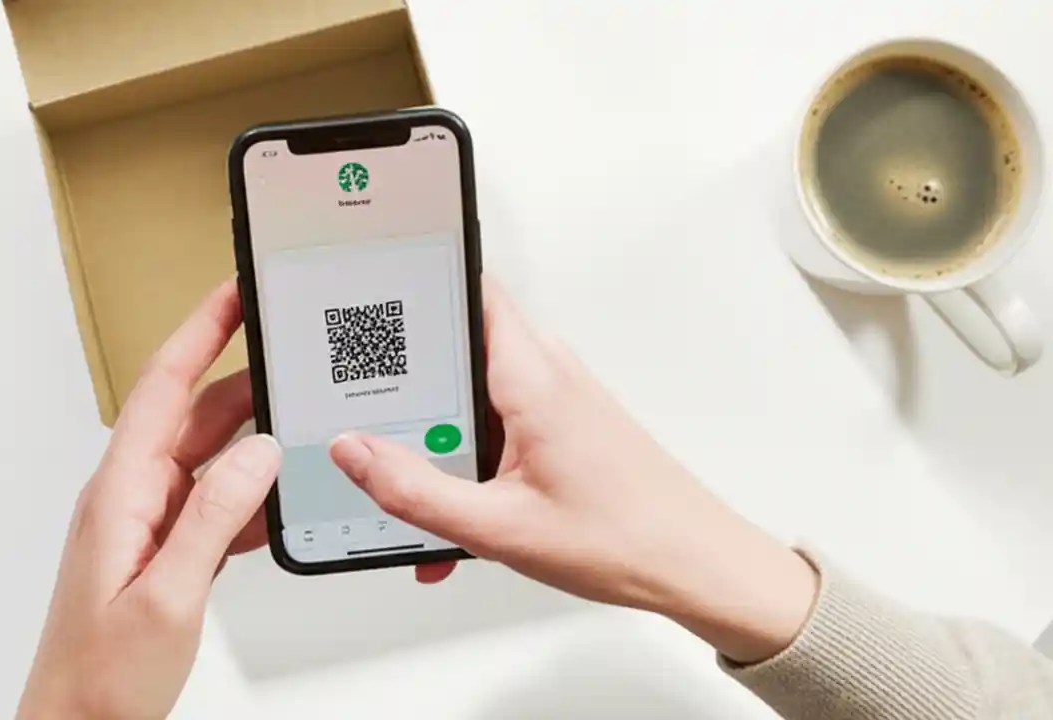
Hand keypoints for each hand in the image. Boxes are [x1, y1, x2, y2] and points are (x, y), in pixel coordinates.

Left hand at [18, 279, 279, 719]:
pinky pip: (213, 500)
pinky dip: (249, 493)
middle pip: (194, 414)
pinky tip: (280, 500)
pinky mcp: (163, 548)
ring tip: (302, 420)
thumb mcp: (168, 596)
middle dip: (246, 379)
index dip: (201, 331)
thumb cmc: (101, 677)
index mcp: (121, 491)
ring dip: (253, 438)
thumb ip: (213, 518)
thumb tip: (259, 452)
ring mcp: (147, 521)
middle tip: (296, 355)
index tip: (237, 291)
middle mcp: (132, 495)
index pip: (164, 387)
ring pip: (209, 456)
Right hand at [330, 279, 818, 663]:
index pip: (467, 288)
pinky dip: (472, 463)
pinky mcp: (562, 422)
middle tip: (378, 434)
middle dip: (413, 396)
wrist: (697, 565)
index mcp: (532, 377)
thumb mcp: (498, 528)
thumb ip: (416, 491)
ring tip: (424, 495)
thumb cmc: (626, 539)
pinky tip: (464, 515)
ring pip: (474, 397)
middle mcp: (547, 372)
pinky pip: (499, 425)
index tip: (367, 292)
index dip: (416, 282)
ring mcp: (557, 396)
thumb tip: (355, 453)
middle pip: (456, 351)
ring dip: (443, 443)